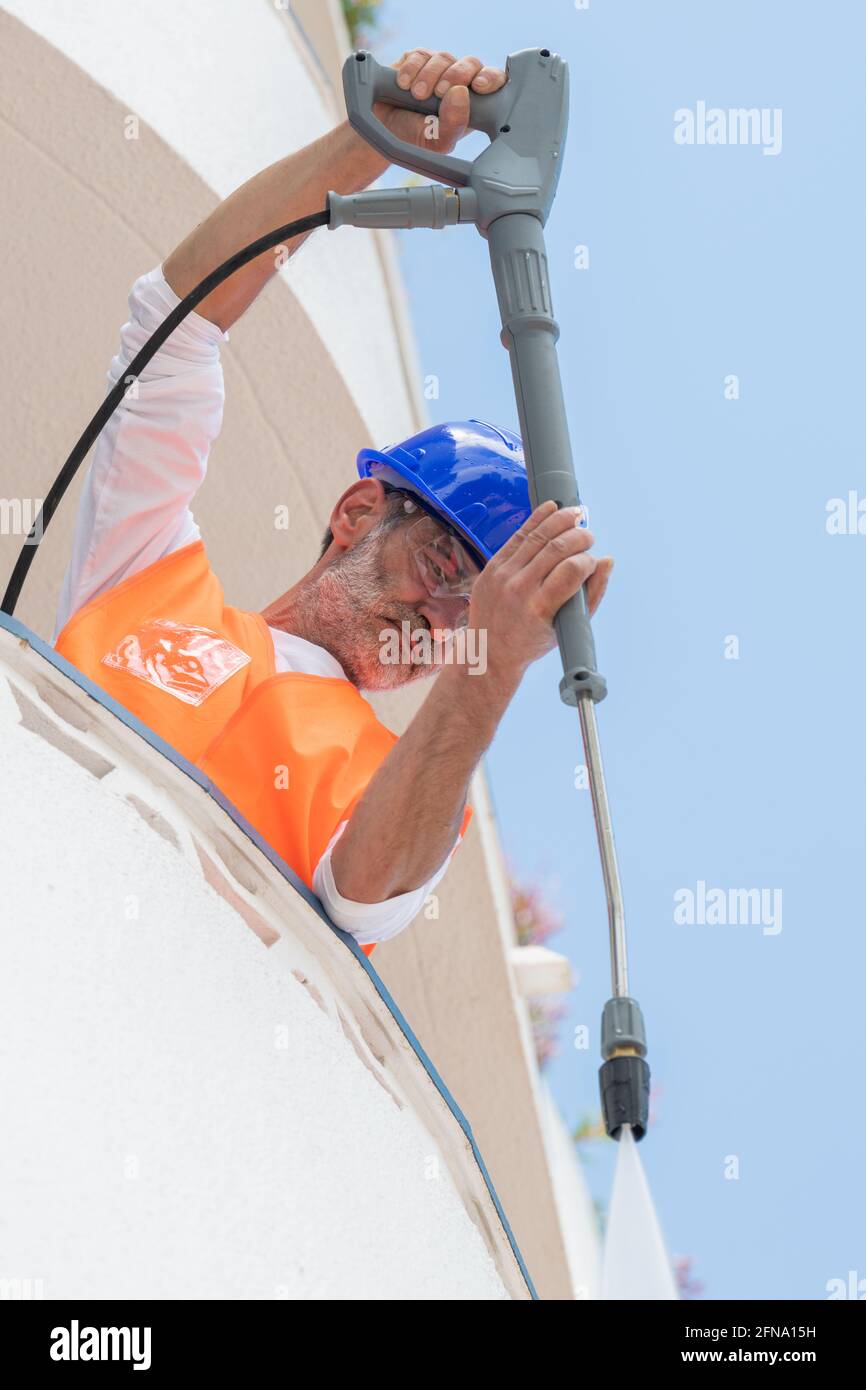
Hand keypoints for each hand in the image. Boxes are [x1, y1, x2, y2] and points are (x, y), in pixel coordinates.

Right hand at [373, 50, 507, 153]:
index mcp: (471, 104)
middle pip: (471, 63)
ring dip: (430, 76)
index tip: (479, 86)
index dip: (491, 79)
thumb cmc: (412, 138)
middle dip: (456, 75)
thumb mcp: (435, 142)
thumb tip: (460, 93)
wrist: (382, 129)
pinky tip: (404, 85)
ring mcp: (438, 68)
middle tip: (440, 93)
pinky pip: (421, 55)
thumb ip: (453, 125)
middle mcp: (458, 82)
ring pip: (444, 57)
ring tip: (417, 95)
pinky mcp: (417, 59)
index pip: (493, 83)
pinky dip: (412, 69)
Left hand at [465, 501, 613, 682]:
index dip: (588, 560)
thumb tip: (607, 561)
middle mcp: (519, 589)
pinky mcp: (492, 566)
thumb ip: (592, 595)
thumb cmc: (534, 640)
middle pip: (557, 547)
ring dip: (561, 520)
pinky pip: (518, 535)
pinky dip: (537, 518)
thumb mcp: (568, 627)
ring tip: (577, 515)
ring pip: (538, 536)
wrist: (489, 650)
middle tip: (589, 536)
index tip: (592, 561)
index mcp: (540, 608)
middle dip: (579, 536)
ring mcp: (502, 576)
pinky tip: (553, 508)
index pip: (573, 569)